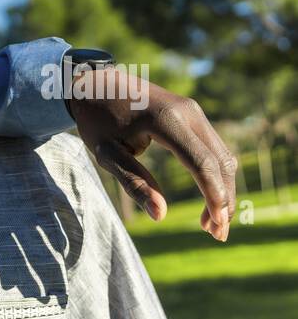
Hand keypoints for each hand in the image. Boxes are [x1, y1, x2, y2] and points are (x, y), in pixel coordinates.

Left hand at [69, 68, 236, 240]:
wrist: (96, 84)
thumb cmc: (97, 121)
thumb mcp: (106, 154)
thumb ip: (134, 182)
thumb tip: (160, 215)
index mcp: (166, 120)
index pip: (201, 163)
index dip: (212, 196)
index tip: (215, 225)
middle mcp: (189, 112)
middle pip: (219, 161)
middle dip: (223, 199)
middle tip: (217, 235)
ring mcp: (195, 111)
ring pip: (222, 155)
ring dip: (222, 189)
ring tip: (211, 224)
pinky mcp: (194, 114)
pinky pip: (213, 148)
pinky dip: (215, 175)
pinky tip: (208, 199)